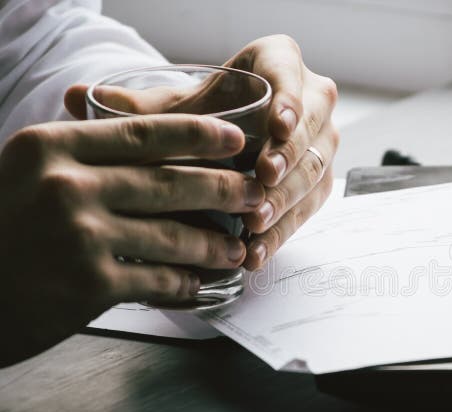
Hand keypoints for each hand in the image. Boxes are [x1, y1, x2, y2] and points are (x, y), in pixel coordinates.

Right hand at [0, 115, 262, 365]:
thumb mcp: (25, 173)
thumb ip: (81, 158)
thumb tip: (153, 153)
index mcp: (52, 148)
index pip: (143, 133)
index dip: (198, 136)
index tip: (236, 141)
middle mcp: (67, 184)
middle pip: (169, 183)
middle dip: (224, 190)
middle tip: (255, 196)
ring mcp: (80, 235)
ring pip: (172, 235)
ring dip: (213, 245)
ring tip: (236, 249)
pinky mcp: (90, 283)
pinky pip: (157, 279)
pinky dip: (184, 283)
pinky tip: (200, 284)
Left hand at [64, 35, 339, 270]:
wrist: (229, 144)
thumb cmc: (202, 116)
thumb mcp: (172, 112)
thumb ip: (136, 109)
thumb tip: (77, 98)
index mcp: (279, 65)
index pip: (291, 75)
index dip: (289, 100)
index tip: (276, 126)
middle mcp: (309, 102)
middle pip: (311, 129)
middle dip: (289, 157)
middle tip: (263, 178)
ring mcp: (319, 144)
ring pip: (314, 171)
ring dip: (286, 200)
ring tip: (254, 222)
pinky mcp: (318, 182)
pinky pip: (309, 207)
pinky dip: (283, 231)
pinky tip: (257, 250)